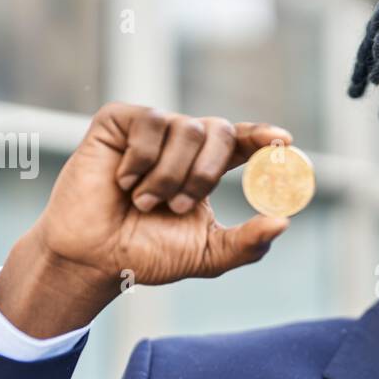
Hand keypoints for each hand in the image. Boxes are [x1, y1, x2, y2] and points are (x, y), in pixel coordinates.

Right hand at [0, 103, 293, 336]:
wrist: (94, 258)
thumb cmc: (147, 255)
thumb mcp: (207, 254)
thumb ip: (248, 243)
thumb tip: (283, 221)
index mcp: (207, 168)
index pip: (243, 142)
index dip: (263, 136)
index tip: (284, 141)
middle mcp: (183, 144)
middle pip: (220, 130)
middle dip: (206, 172)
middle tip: (180, 207)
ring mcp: (152, 130)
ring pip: (186, 129)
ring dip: (169, 175)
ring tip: (143, 202)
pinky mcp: (119, 121)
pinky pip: (151, 123)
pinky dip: (141, 160)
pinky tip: (122, 182)